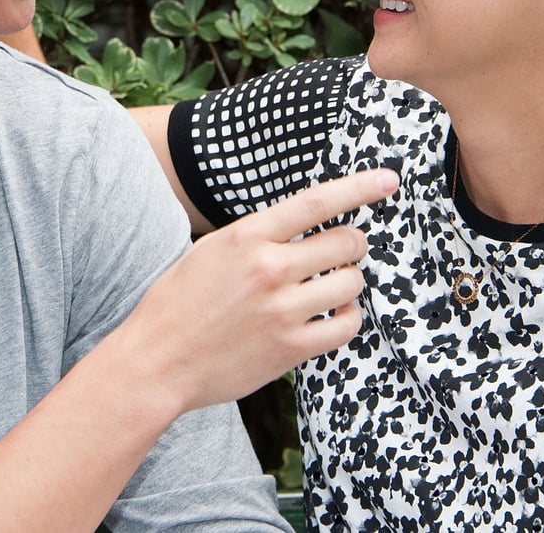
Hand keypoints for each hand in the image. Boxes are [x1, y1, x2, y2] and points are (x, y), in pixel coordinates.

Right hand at [118, 169, 392, 413]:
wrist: (155, 362)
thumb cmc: (178, 303)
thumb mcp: (211, 251)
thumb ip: (258, 235)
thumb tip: (306, 222)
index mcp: (246, 236)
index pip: (316, 201)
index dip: (358, 187)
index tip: (387, 180)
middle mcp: (268, 268)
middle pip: (344, 241)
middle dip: (353, 243)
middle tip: (343, 250)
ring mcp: (282, 310)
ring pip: (351, 282)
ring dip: (350, 280)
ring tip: (331, 285)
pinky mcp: (290, 349)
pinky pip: (346, 325)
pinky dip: (348, 316)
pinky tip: (334, 314)